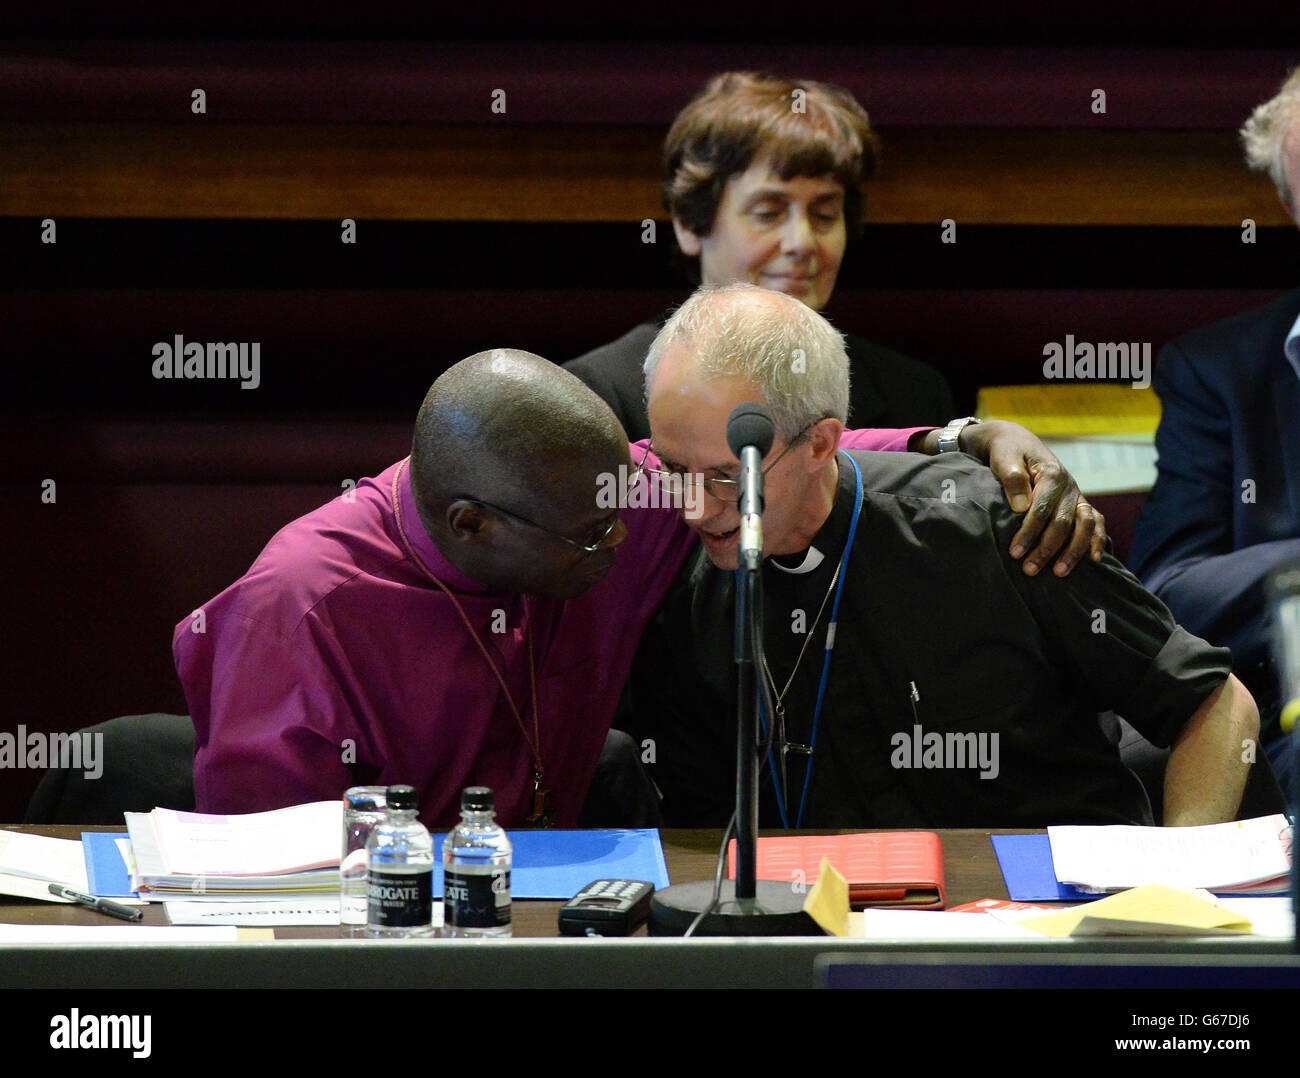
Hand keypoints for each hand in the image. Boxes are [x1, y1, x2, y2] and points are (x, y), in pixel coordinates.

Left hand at [944, 420, 1106, 575]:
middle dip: (1046, 548)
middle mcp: (1069, 485)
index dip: (1029, 532)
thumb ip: (1012, 478)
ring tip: (1058, 573)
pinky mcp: (1078, 502)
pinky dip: (1098, 540)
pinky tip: (1094, 560)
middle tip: (1028, 570)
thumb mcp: (1004, 458)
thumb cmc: (1007, 452)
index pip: (1041, 509)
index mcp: (1051, 474)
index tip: (1014, 552)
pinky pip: (1096, 522)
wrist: (1017, 441)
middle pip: (1063, 522)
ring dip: (1073, 551)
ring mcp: (1076, 494)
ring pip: (1084, 525)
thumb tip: (1021, 506)